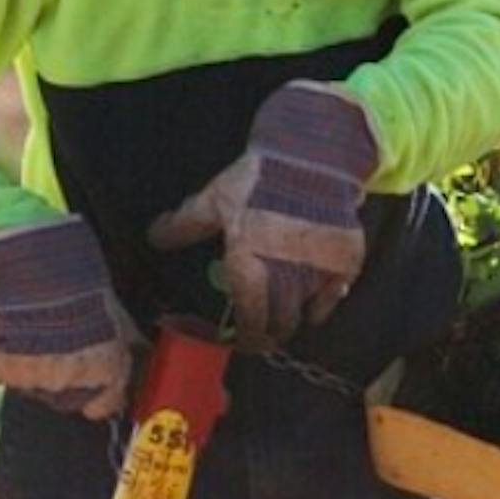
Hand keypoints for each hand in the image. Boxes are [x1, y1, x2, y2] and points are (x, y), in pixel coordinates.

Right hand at [0, 216, 140, 419]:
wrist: (42, 274)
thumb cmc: (85, 294)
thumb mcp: (119, 320)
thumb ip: (129, 347)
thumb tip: (144, 355)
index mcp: (106, 373)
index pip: (103, 407)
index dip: (98, 395)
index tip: (91, 381)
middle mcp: (72, 382)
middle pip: (66, 400)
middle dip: (65, 381)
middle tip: (60, 350)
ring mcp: (37, 379)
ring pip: (35, 389)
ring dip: (35, 371)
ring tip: (38, 338)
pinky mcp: (6, 370)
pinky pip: (5, 375)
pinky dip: (6, 361)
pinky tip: (16, 338)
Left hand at [148, 80, 377, 347]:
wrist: (312, 156)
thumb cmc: (259, 178)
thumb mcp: (215, 200)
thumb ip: (185, 224)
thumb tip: (154, 236)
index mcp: (249, 266)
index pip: (251, 321)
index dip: (249, 338)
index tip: (246, 342)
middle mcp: (284, 276)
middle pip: (281, 325)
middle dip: (272, 334)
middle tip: (267, 334)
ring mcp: (318, 271)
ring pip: (307, 313)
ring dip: (295, 316)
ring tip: (287, 313)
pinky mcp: (346, 261)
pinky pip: (335, 297)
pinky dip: (324, 301)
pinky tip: (316, 295)